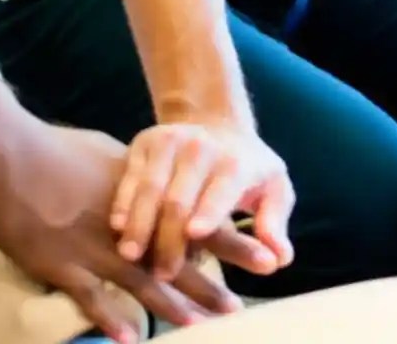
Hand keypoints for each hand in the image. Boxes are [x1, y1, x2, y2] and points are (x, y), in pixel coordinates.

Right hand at [0, 125, 246, 341]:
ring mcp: (93, 245)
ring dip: (173, 308)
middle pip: (177, 257)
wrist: (5, 149)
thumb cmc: (53, 148)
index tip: (266, 258)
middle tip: (241, 308)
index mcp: (144, 194)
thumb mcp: (107, 154)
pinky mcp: (59, 263)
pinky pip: (90, 298)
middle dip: (212, 284)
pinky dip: (110, 319)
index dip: (232, 242)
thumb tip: (156, 186)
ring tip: (202, 326)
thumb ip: (136, 177)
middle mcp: (126, 222)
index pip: (197, 220)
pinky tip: (132, 339)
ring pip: (141, 282)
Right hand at [111, 123, 294, 281]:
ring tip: (130, 255)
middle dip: (170, 236)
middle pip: (180, 197)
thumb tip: (280, 258)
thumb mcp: (273, 189)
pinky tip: (116, 227)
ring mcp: (170, 141)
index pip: (222, 188)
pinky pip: (130, 176)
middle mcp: (202, 147)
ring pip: (150, 186)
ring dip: (139, 222)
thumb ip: (274, 223)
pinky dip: (123, 202)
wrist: (217, 124)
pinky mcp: (145, 142)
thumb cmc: (249, 169)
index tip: (197, 235)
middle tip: (163, 273)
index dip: (210, 209)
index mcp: (237, 162)